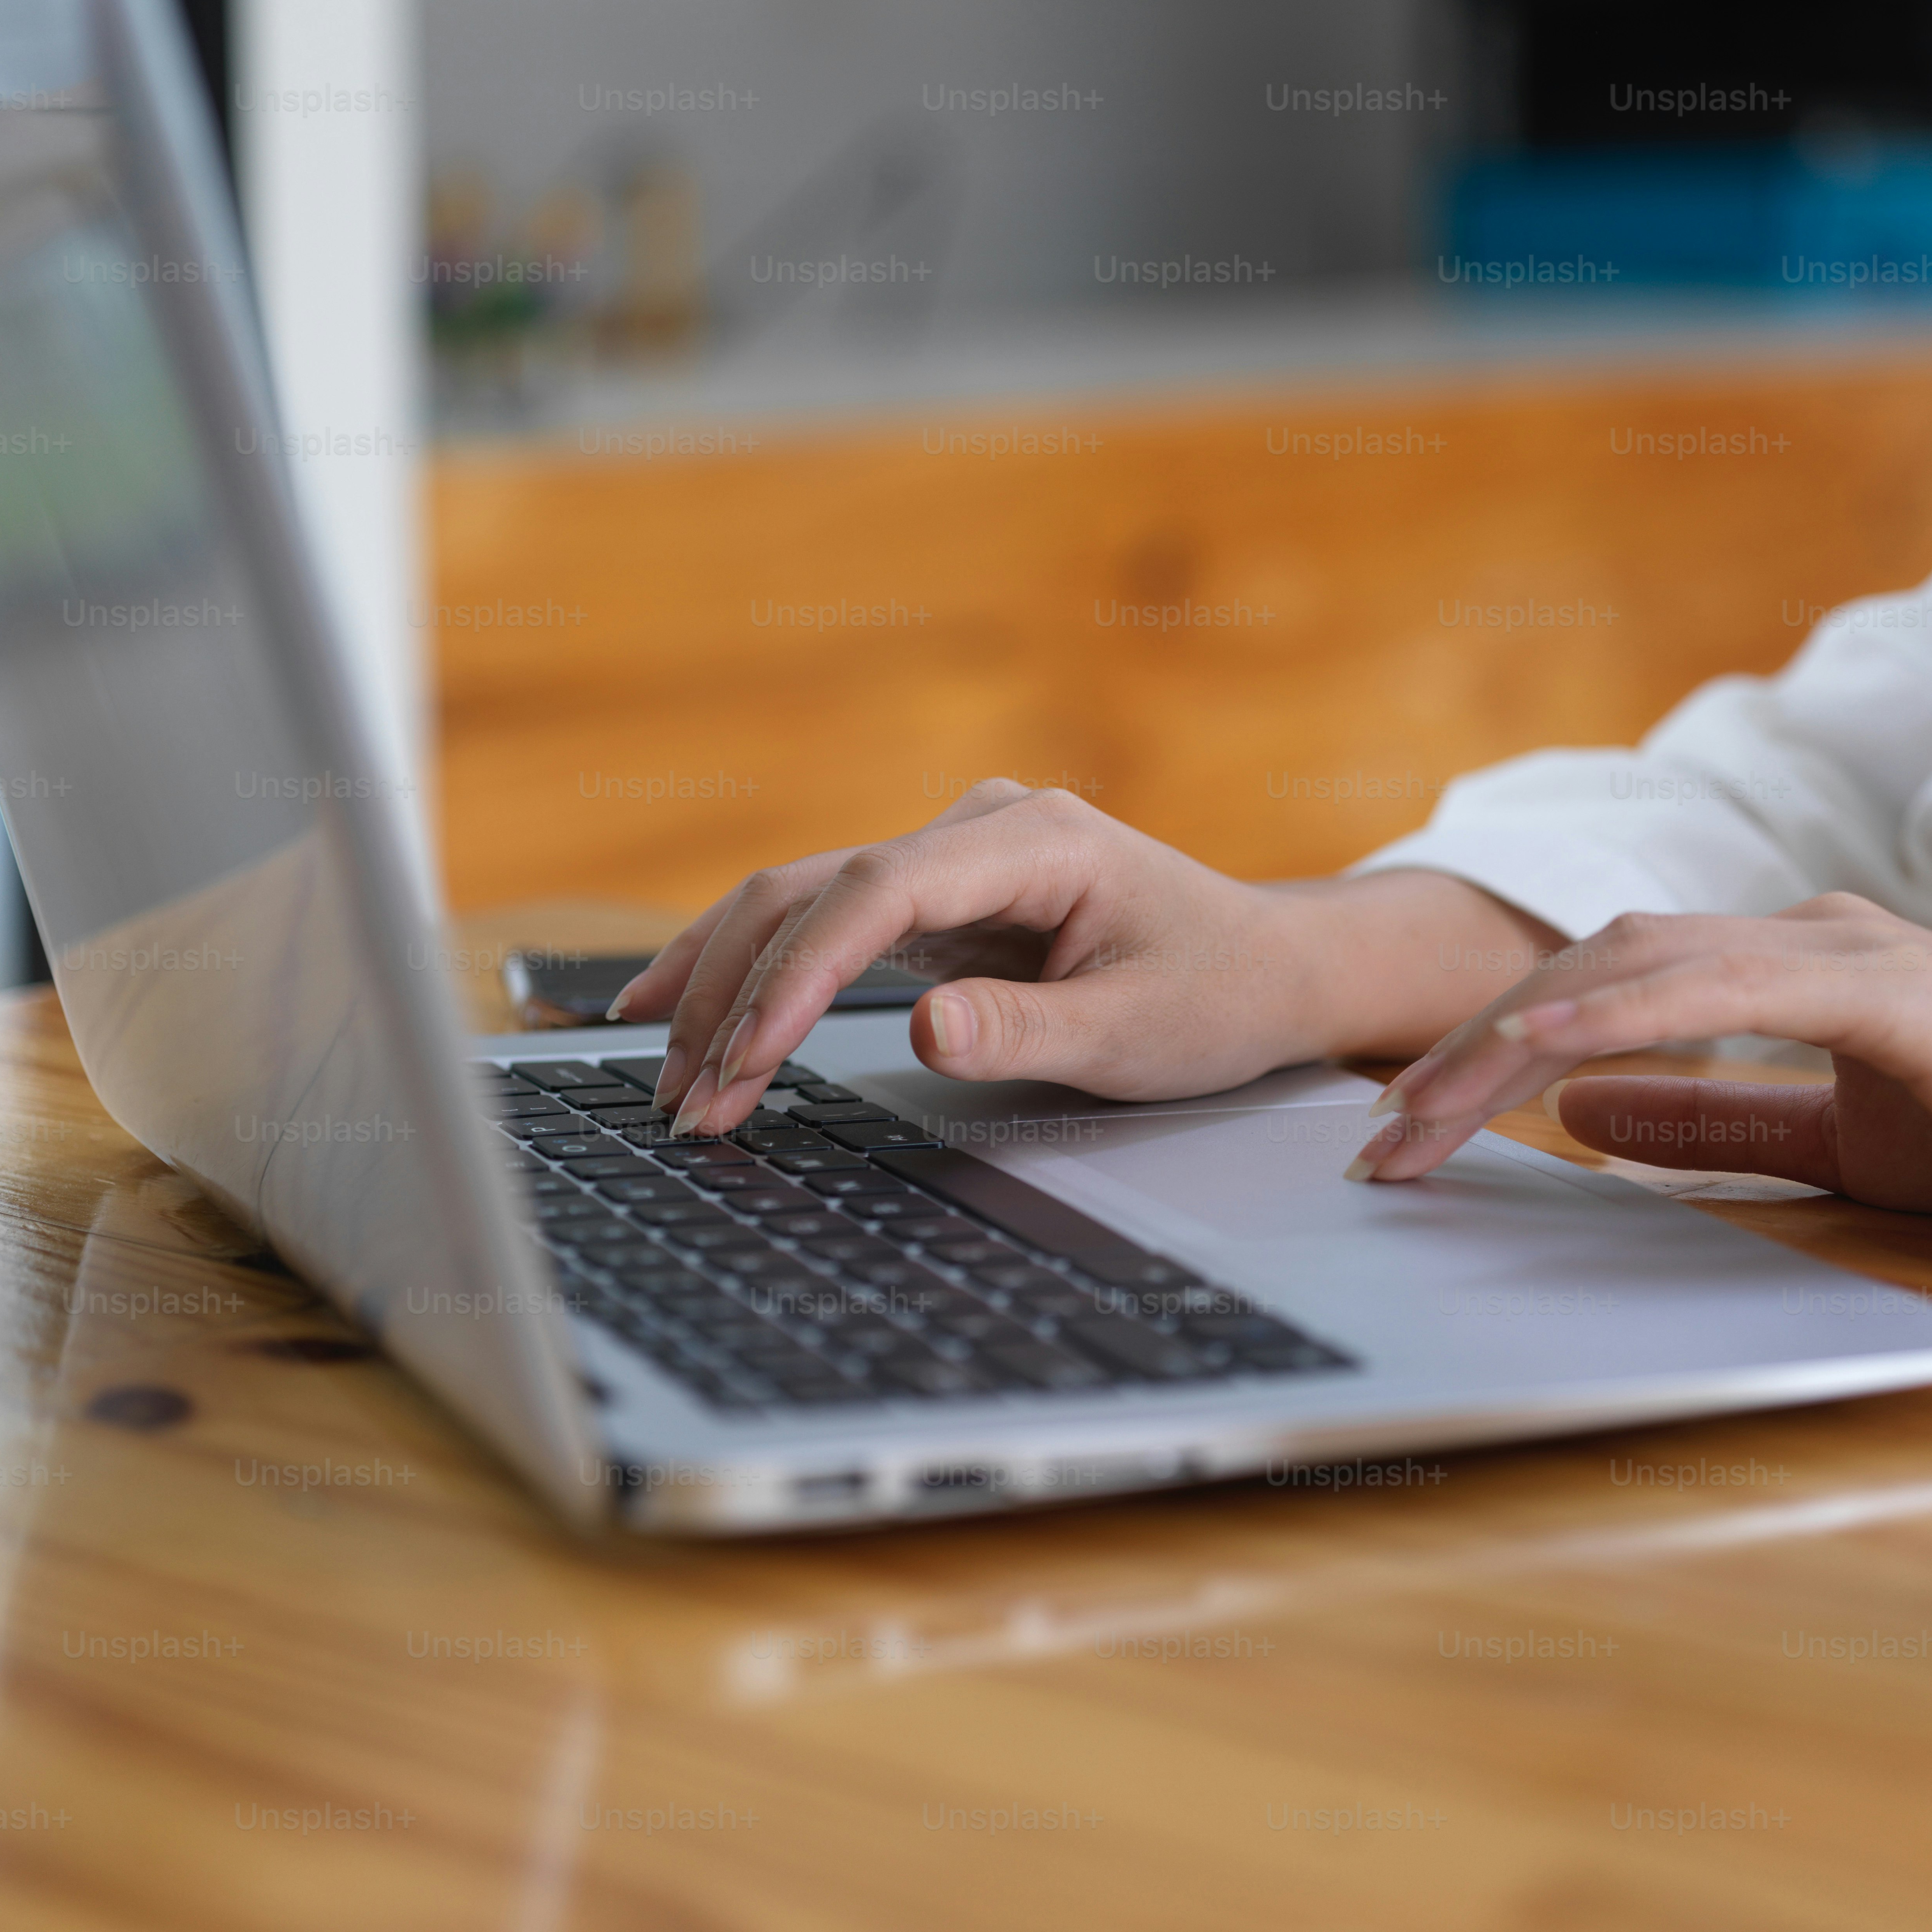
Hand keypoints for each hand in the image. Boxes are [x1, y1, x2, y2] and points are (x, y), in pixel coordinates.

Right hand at [614, 781, 1554, 1139]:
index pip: (879, 893)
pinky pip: (821, 925)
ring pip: (798, 901)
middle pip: (814, 890)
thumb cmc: (1216, 994)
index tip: (749, 1058)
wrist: (1265, 967)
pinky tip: (682, 1012)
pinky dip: (753, 975)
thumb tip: (930, 1031)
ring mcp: (948, 859)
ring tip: (666, 1076)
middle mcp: (976, 831)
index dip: (802, 974)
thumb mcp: (1138, 1033)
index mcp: (1033, 841)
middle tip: (685, 1100)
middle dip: (735, 994)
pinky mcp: (933, 899)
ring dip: (725, 986)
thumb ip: (1030, 1032)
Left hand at [1347, 894, 1931, 1219]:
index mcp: (1782, 964)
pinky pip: (1720, 990)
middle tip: (1386, 1134)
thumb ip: (1710, 1118)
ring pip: (1630, 965)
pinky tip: (1547, 1046)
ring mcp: (1835, 944)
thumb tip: (1584, 1111)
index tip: (1417, 1117)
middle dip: (1473, 1046)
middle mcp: (1794, 934)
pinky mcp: (1874, 983)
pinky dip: (1624, 1013)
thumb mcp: (1823, 1139)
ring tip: (1429, 1106)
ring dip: (1515, 1035)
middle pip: (1590, 967)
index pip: (1604, 986)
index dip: (1499, 1042)